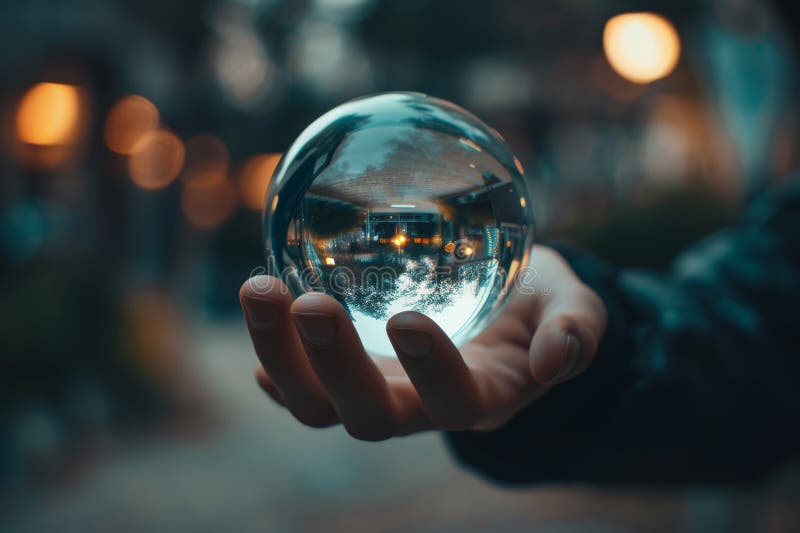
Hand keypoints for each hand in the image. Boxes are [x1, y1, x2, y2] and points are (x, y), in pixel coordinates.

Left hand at [239, 246, 606, 439]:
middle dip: (336, 366)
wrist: (502, 308)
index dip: (432, 371)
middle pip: (369, 416)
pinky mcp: (350, 369)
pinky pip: (302, 385)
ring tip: (258, 288)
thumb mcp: (575, 306)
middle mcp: (422, 406)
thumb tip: (557, 358)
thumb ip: (577, 328)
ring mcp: (379, 390)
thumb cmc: (538, 305)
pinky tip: (261, 317)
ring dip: (283, 354)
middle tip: (311, 303)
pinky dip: (275, 363)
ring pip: (320, 404)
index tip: (409, 319)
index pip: (455, 400)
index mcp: (482, 395)